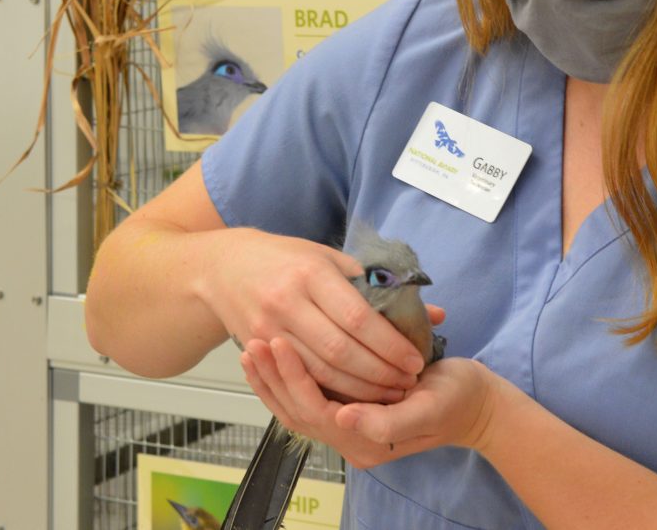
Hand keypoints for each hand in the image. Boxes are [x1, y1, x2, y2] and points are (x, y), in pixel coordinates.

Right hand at [200, 229, 424, 402]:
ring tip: (389, 394)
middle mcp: (287, 301)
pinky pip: (300, 377)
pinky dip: (331, 391)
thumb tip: (432, 314)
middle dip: (379, 373)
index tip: (414, 359)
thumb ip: (379, 287)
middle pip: (340, 351)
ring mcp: (268, 328)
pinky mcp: (257, 347)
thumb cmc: (286, 259)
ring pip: (320, 372)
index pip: (358, 317)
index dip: (389, 344)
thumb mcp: (331, 259)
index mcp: (311, 273)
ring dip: (359, 390)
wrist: (224, 267)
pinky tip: (355, 397)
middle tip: (407, 382)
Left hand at [240, 330, 497, 469]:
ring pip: (297, 408)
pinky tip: (277, 356)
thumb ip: (389, 421)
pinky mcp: (352, 411)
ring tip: (253, 347)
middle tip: (253, 341)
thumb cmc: (459, 399)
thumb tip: (343, 417)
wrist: (479, 405)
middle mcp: (353, 440)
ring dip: (273, 379)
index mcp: (368, 441)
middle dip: (273, 378)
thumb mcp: (432, 408)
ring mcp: (351, 428)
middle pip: (297, 412)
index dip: (292, 378)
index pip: (314, 411)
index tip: (277, 342)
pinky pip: (309, 399)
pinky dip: (288, 379)